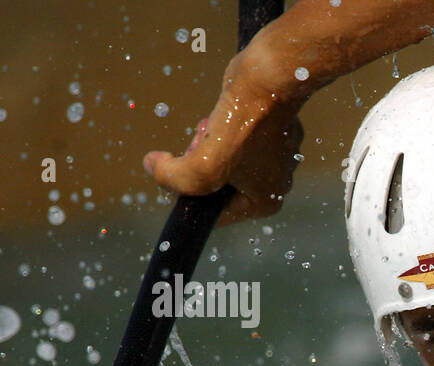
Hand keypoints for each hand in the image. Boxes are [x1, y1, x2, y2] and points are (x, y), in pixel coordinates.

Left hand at [143, 49, 305, 226]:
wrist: (268, 79)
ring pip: (224, 162)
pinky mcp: (269, 134)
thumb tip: (153, 167)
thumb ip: (174, 178)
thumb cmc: (243, 124)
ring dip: (207, 147)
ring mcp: (274, 159)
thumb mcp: (202, 165)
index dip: (187, 195)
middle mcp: (275, 186)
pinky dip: (220, 131)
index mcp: (266, 203)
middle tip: (197, 145)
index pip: (214, 214)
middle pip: (218, 187)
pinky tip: (220, 117)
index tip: (175, 173)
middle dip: (198, 166)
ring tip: (209, 128)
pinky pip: (234, 142)